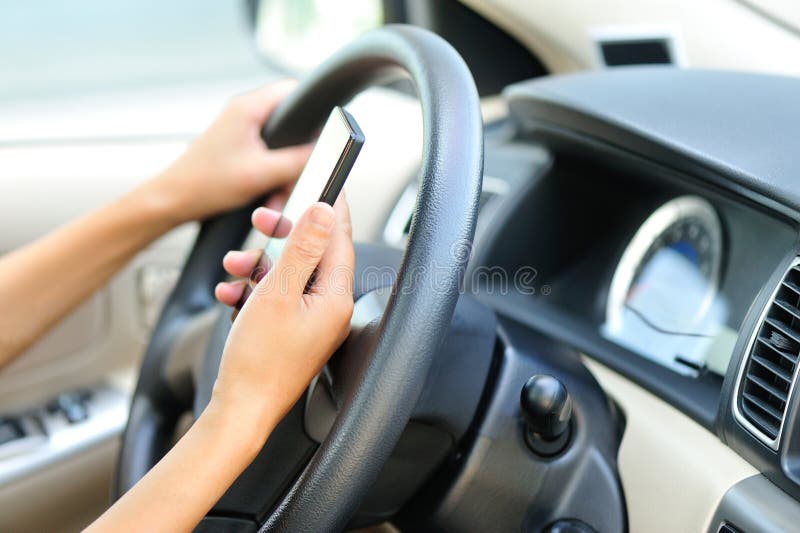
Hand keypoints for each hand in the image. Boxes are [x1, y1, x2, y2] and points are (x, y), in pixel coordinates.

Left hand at [152, 80, 311, 222]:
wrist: (173, 202)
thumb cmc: (203, 185)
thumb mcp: (260, 174)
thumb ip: (296, 161)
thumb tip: (325, 152)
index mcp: (247, 108)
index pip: (294, 90)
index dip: (314, 109)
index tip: (326, 132)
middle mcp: (244, 113)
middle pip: (292, 121)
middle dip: (300, 152)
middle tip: (298, 174)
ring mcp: (241, 130)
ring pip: (282, 143)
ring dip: (286, 169)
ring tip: (278, 192)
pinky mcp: (239, 147)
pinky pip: (269, 155)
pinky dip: (274, 174)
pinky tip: (269, 192)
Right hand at [209, 198, 353, 443]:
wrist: (240, 412)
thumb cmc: (259, 361)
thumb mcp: (278, 293)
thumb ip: (302, 248)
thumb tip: (324, 212)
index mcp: (335, 298)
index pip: (339, 240)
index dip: (329, 208)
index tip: (325, 182)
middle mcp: (328, 309)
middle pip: (311, 254)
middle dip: (281, 237)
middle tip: (261, 221)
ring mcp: (309, 322)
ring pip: (287, 275)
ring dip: (258, 265)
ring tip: (234, 269)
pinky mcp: (290, 331)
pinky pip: (275, 297)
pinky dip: (252, 290)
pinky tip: (231, 294)